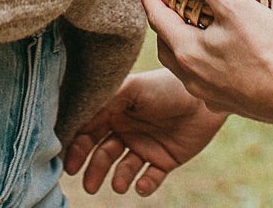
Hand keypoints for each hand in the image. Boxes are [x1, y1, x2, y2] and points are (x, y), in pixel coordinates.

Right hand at [63, 68, 226, 195]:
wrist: (203, 98)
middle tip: (88, 184)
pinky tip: (142, 185)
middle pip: (103, 153)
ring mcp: (145, 146)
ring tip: (118, 185)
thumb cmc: (165, 87)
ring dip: (118, 178)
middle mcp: (126, 130)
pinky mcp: (164, 161)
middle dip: (94, 169)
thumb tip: (78, 118)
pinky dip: (144, 185)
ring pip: (123, 169)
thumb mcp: (132, 88)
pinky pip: (150, 178)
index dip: (78, 147)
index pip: (89, 132)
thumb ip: (105, 100)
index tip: (69, 162)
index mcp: (115, 112)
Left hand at [142, 0, 272, 126]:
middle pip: (166, 46)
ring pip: (184, 68)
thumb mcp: (236, 6)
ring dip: (182, 46)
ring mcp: (210, 94)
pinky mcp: (229, 103)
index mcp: (187, 51)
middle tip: (168, 5)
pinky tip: (220, 58)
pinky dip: (204, 66)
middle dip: (163, 23)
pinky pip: (205, 83)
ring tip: (192, 29)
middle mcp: (192, 77)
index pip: (157, 18)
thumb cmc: (268, 49)